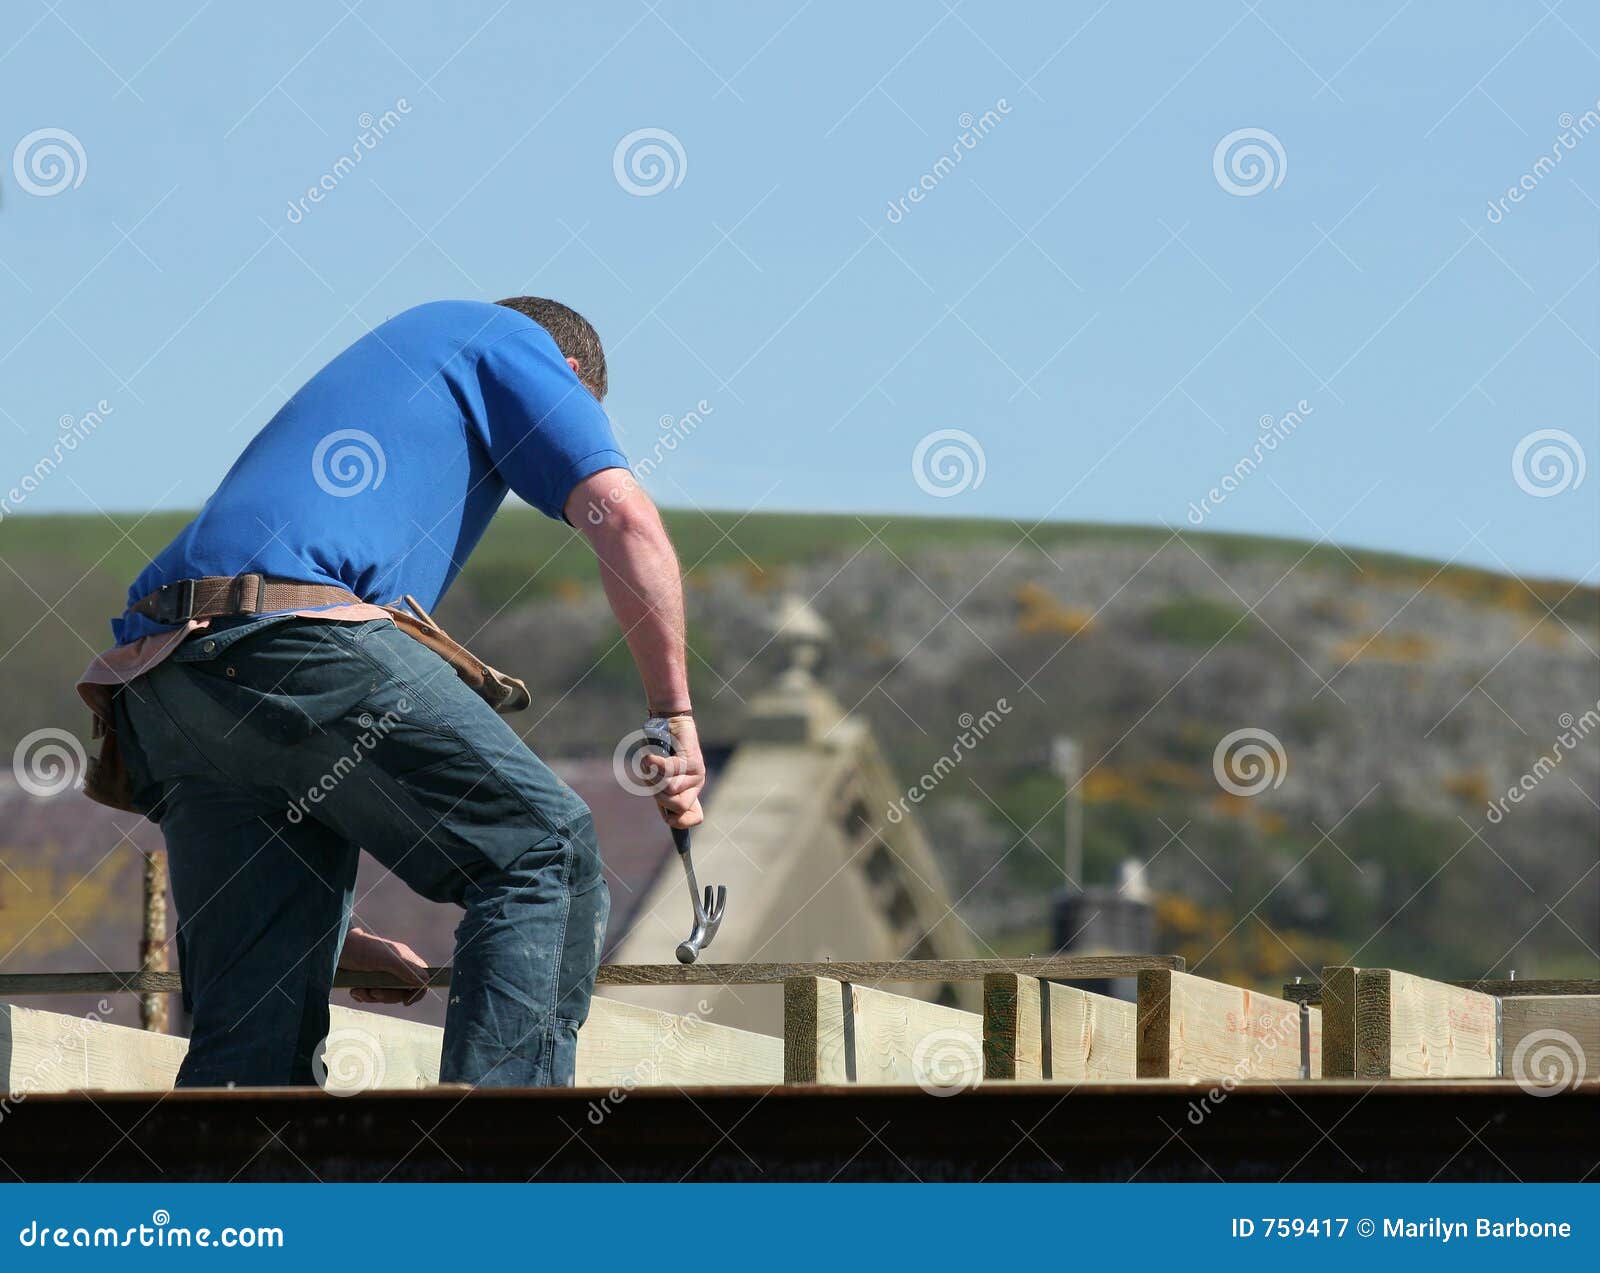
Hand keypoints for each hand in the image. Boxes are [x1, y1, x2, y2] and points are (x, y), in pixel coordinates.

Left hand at [339, 926, 429, 1005]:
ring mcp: (380, 975)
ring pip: (385, 997)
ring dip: (371, 997)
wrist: (334, 949)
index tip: (406, 1001)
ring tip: (359, 988)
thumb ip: (406, 969)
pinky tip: (354, 989)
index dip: (417, 991)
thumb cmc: (361, 949)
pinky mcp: (366, 981)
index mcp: (404, 959)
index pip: (422, 978)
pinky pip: (370, 997)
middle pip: (402, 992)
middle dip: (387, 996)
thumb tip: (425, 982)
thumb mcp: (386, 959)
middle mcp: (395, 968)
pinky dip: (362, 996)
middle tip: (374, 992)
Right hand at [640, 713, 705, 828]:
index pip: (694, 817)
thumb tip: (672, 820)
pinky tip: (649, 755)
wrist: (667, 722)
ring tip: (651, 763)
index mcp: (691, 791)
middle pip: (676, 807)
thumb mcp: (660, 778)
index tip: (667, 815)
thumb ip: (664, 795)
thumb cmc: (660, 751)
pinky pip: (667, 770)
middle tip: (652, 779)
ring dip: (652, 777)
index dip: (679, 822)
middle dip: (657, 796)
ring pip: (669, 789)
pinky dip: (651, 763)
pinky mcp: (690, 759)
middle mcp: (697, 783)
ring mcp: (696, 772)